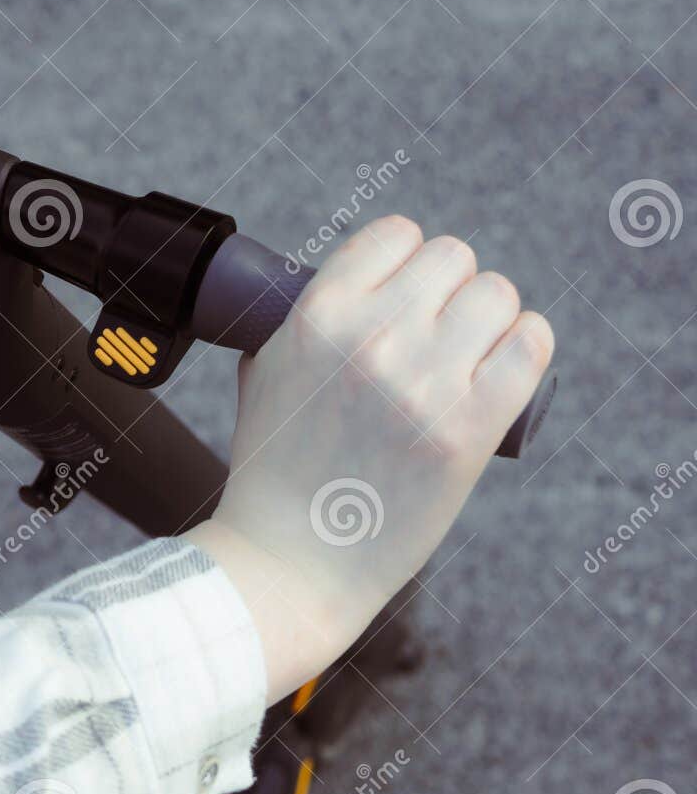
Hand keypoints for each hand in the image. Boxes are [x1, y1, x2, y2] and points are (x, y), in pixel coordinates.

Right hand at [188, 215, 553, 699]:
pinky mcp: (470, 427)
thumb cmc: (273, 470)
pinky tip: (508, 363)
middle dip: (449, 287)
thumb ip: (298, 322)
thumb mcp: (263, 373)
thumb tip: (344, 288)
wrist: (290, 559)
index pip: (396, 234)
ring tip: (471, 351)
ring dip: (490, 316)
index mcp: (317, 315)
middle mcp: (375, 336)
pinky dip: (527, 346)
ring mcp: (426, 382)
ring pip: (498, 295)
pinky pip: (531, 347)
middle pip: (454, 257)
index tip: (406, 288)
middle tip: (438, 327)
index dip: (405, 257)